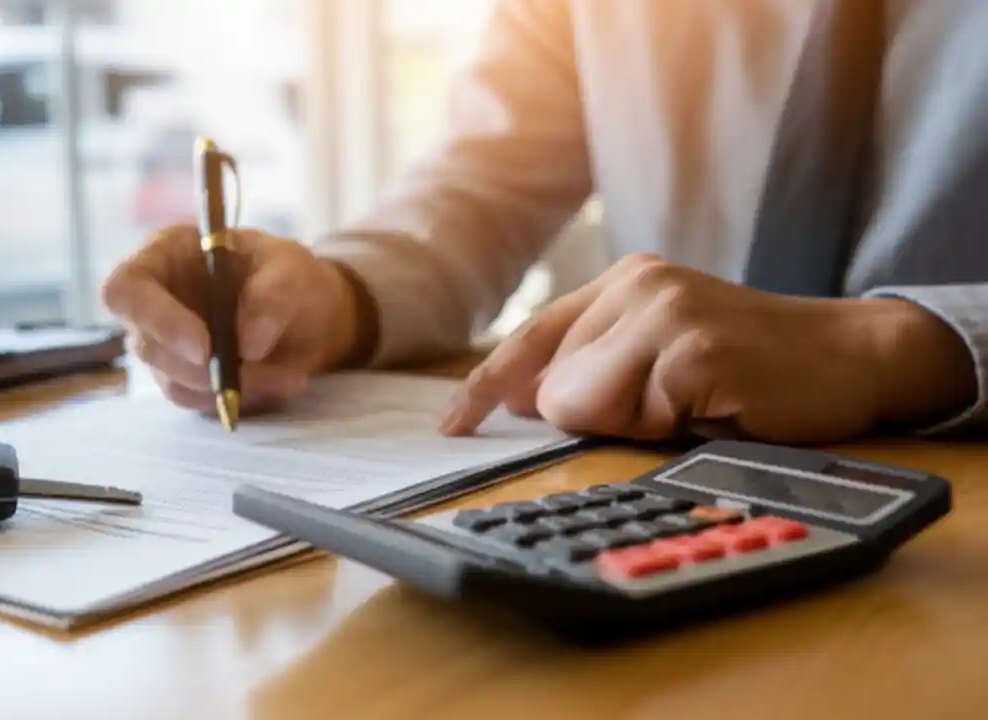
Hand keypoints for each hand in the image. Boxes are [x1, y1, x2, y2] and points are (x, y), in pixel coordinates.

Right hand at [102, 225, 363, 413]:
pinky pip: (198, 400)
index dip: (155, 320)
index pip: (126, 289)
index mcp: (165, 255)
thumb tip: (247, 344)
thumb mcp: (292, 269)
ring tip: (287, 375)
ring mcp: (166, 344)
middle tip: (254, 369)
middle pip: (145, 345)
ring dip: (228, 387)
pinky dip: (238, 399)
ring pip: (173, 381)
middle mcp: (154, 301)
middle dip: (200, 368)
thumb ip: (272, 295)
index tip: (202, 348)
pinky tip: (280, 382)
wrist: (309, 314)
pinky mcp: (186, 378)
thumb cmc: (288, 274)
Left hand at [440, 254, 976, 442]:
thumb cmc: (753, 367)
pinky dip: (670, 429)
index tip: (453, 423)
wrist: (851, 354)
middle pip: (553, 387)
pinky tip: (716, 406)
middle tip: (678, 404)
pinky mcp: (693, 348)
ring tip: (698, 404)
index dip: (487, 385)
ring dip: (637, 425)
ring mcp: (665, 312)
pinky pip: (633, 416)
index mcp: (623, 283)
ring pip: (580, 404)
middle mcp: (636, 285)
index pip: (531, 338)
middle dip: (603, 418)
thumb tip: (526, 400)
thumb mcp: (664, 356)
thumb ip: (596, 368)